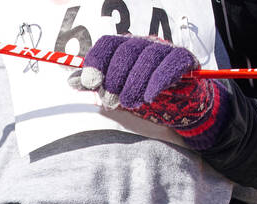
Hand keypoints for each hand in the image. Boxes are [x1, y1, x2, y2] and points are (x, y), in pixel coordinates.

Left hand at [71, 34, 228, 148]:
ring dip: (135, 84)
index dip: (96, 62)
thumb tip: (72, 80)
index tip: (91, 84)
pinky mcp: (184, 60)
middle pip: (126, 51)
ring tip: (130, 103)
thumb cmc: (144, 96)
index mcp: (126, 48)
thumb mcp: (115, 92)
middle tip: (112, 102)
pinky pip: (169, 66)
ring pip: (147, 58)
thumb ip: (96, 85)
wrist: (180, 106)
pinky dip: (157, 82)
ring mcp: (166, 50)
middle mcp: (145, 44)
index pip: (107, 44)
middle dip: (115, 79)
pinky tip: (150, 97)